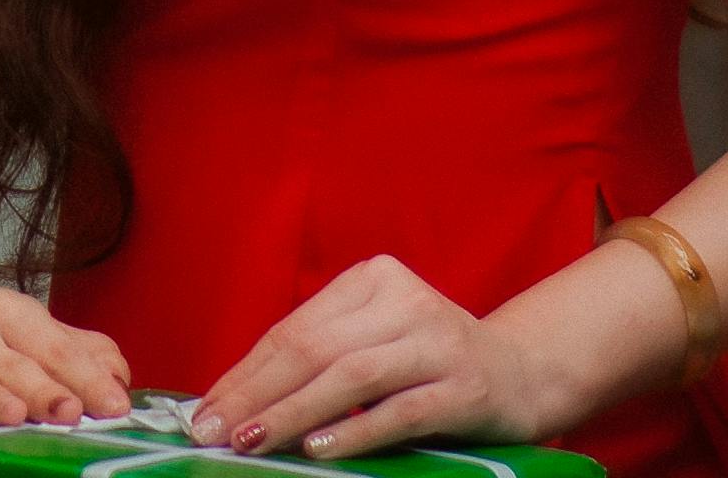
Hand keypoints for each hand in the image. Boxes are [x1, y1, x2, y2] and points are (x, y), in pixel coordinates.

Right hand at [0, 287, 133, 427]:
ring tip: (17, 415)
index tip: (114, 404)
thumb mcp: (47, 345)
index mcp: (12, 311)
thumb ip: (87, 357)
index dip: (87, 377)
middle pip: (17, 364)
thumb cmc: (6, 354)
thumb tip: (118, 378)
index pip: (56, 346)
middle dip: (45, 390)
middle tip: (71, 412)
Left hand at [191, 257, 592, 459]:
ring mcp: (437, 342)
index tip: (204, 409)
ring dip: (293, 412)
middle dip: (256, 394)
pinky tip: (318, 448)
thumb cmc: (428, 364)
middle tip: (213, 431)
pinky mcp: (463, 386)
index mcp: (373, 280)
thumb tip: (237, 401)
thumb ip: (320, 359)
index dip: (244, 371)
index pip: (294, 329)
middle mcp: (405, 302)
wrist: (522, 374)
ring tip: (253, 440)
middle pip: (314, 349)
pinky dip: (354, 430)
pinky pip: (398, 411)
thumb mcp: (374, 343)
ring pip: (350, 377)